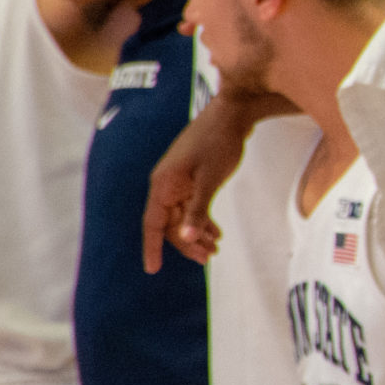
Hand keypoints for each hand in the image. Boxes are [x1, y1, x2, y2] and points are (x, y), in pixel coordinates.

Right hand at [142, 95, 261, 270]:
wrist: (232, 114)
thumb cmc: (219, 142)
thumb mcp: (210, 180)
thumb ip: (198, 209)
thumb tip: (186, 236)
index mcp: (163, 184)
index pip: (152, 223)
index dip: (152, 247)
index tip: (153, 270)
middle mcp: (166, 184)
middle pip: (169, 223)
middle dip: (186, 243)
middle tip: (207, 258)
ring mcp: (178, 181)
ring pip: (182, 216)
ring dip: (196, 233)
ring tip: (215, 249)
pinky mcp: (192, 178)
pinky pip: (191, 206)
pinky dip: (202, 219)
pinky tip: (216, 232)